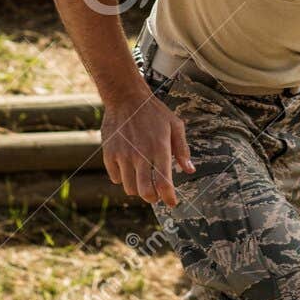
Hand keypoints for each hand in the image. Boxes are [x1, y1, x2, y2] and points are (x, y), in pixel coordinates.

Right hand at [101, 83, 193, 207]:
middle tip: (156, 195)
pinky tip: (129, 168)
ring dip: (138, 188)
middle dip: (153, 198)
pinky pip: (115, 178)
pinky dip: (123, 178)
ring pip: (130, 188)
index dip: (169, 198)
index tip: (173, 203)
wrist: (125, 97)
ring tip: (143, 179)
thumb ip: (182, 150)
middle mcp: (140, 155)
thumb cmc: (153, 111)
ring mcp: (123, 156)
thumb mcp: (175, 125)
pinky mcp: (109, 154)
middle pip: (145, 192)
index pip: (164, 183)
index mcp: (159, 148)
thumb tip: (190, 170)